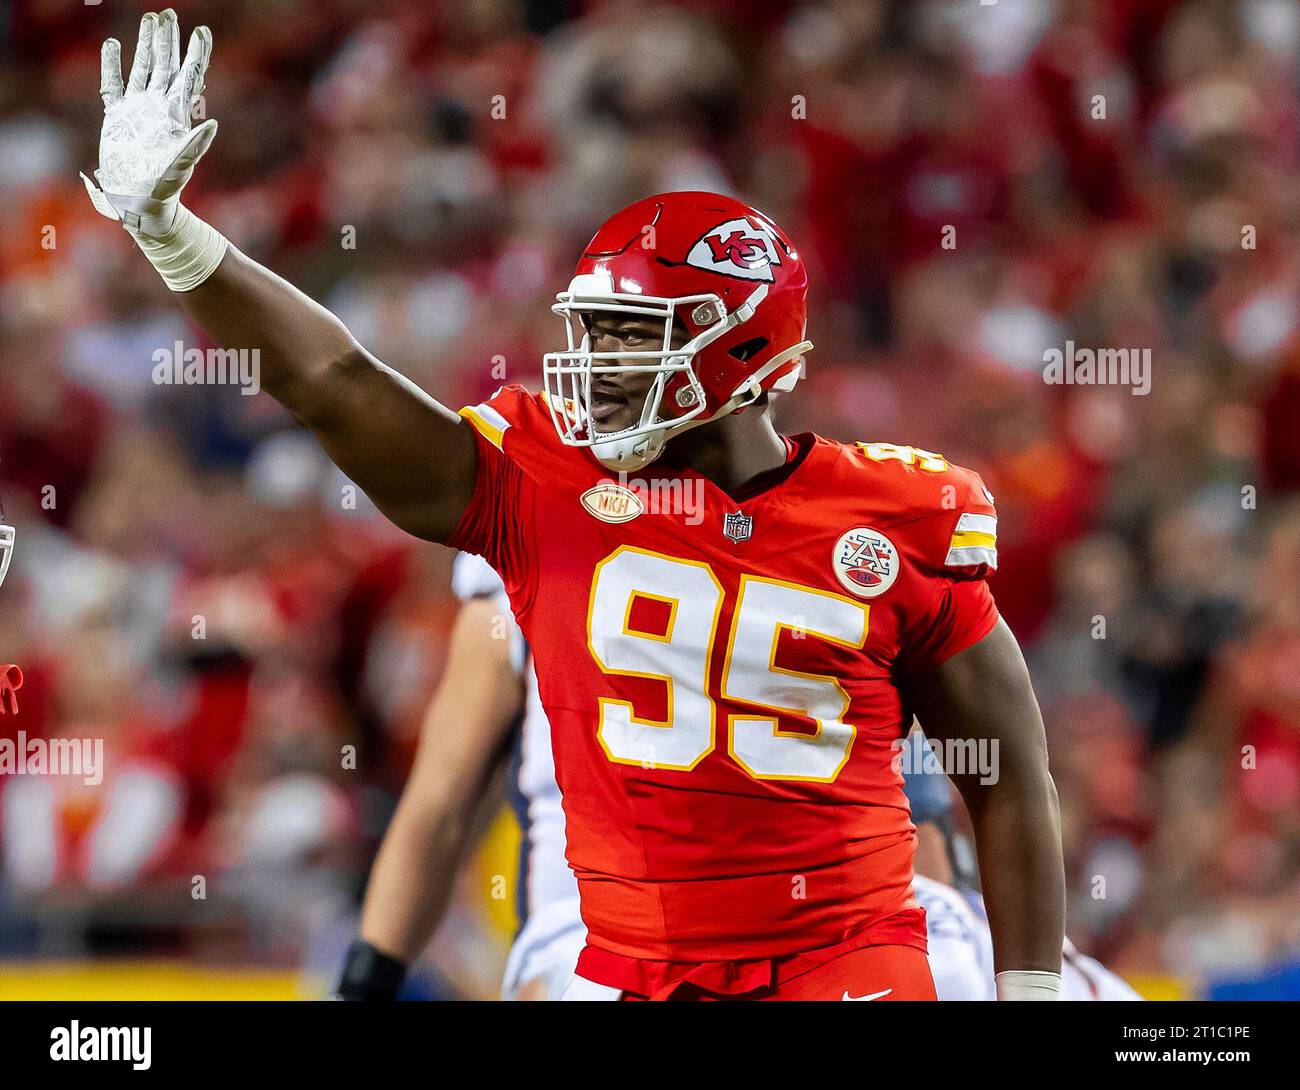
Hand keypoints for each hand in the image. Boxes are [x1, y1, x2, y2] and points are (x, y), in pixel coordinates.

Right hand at [82, 9, 216, 239]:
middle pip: (165, 66)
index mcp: (175, 116)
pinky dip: (112, 65)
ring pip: (142, 69)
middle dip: (168, 40)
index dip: (195, 54)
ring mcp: (137, 112)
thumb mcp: (179, 167)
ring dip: (145, 45)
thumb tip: (212, 125)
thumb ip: (194, 146)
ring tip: (149, 20)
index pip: (189, 77)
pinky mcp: (116, 119)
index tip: (202, 31)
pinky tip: (113, 45)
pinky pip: (113, 86)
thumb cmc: (163, 191)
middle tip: (169, 14)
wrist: (140, 205)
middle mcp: (158, 109)